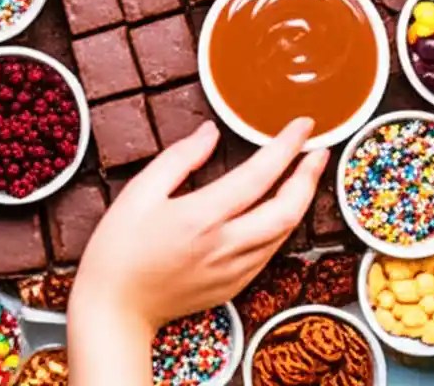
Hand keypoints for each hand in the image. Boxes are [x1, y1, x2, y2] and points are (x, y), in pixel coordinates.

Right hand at [70, 119, 326, 331]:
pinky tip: (278, 210)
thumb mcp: (139, 193)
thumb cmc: (118, 250)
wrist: (114, 310)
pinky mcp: (233, 286)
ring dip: (300, 201)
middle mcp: (225, 246)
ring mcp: (233, 270)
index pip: (259, 175)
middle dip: (310, 177)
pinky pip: (269, 252)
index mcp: (202, 217)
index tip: (302, 125)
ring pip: (284, 233)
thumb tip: (210, 133)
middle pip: (287, 210)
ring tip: (304, 174)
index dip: (286, 146)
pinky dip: (281, 226)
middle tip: (319, 150)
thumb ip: (179, 159)